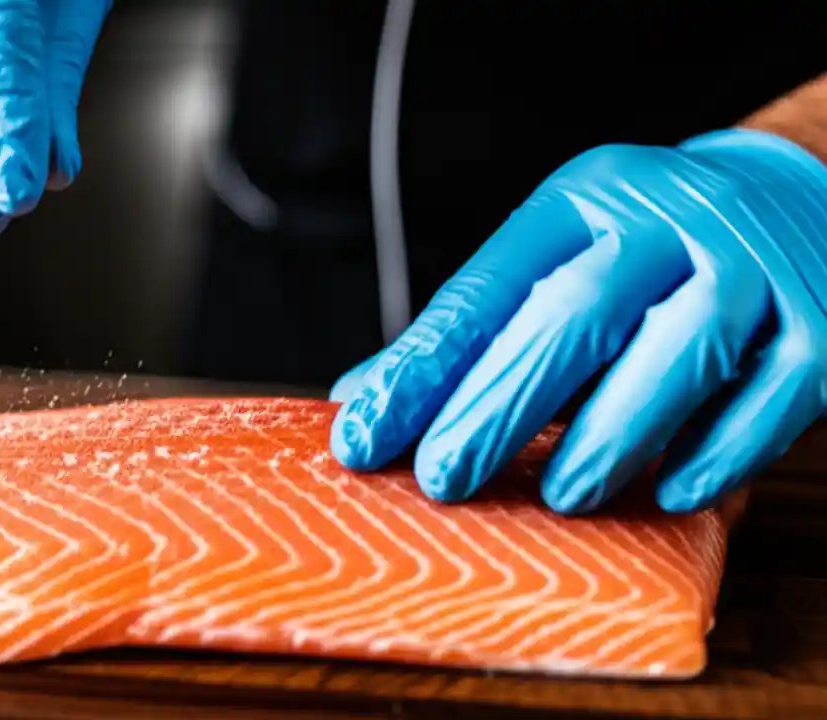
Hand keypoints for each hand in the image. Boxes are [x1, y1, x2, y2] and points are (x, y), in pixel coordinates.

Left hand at [331, 129, 826, 513]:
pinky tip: (675, 491)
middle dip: (500, 403)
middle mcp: (667, 220)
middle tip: (442, 479)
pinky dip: (723, 450)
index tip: (362, 435)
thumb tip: (362, 400)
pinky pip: (774, 394)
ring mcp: (753, 267)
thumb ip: (475, 332)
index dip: (421, 369)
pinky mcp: (824, 322)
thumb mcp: (562, 257)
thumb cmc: (652, 249)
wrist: (800, 190)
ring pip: (680, 352)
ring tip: (560, 496)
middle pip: (573, 315)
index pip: (487, 289)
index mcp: (584, 202)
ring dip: (613, 434)